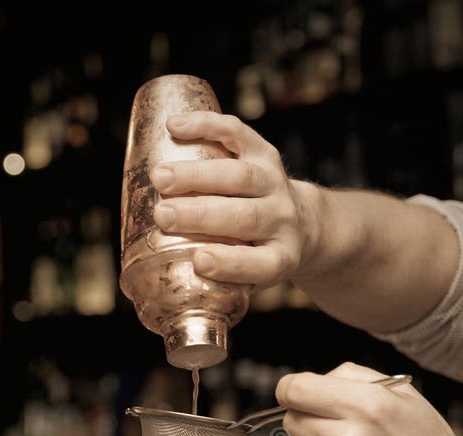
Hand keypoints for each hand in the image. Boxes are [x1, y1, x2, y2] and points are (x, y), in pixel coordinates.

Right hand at [149, 111, 312, 286]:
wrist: (302, 223)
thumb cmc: (260, 254)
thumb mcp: (252, 277)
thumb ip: (217, 283)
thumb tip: (161, 282)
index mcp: (280, 258)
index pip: (261, 264)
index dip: (231, 263)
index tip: (200, 261)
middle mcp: (283, 221)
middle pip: (245, 216)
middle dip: (201, 214)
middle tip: (162, 215)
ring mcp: (276, 184)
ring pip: (240, 176)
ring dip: (197, 175)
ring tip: (160, 177)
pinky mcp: (265, 152)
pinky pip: (238, 134)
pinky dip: (206, 126)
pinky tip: (174, 127)